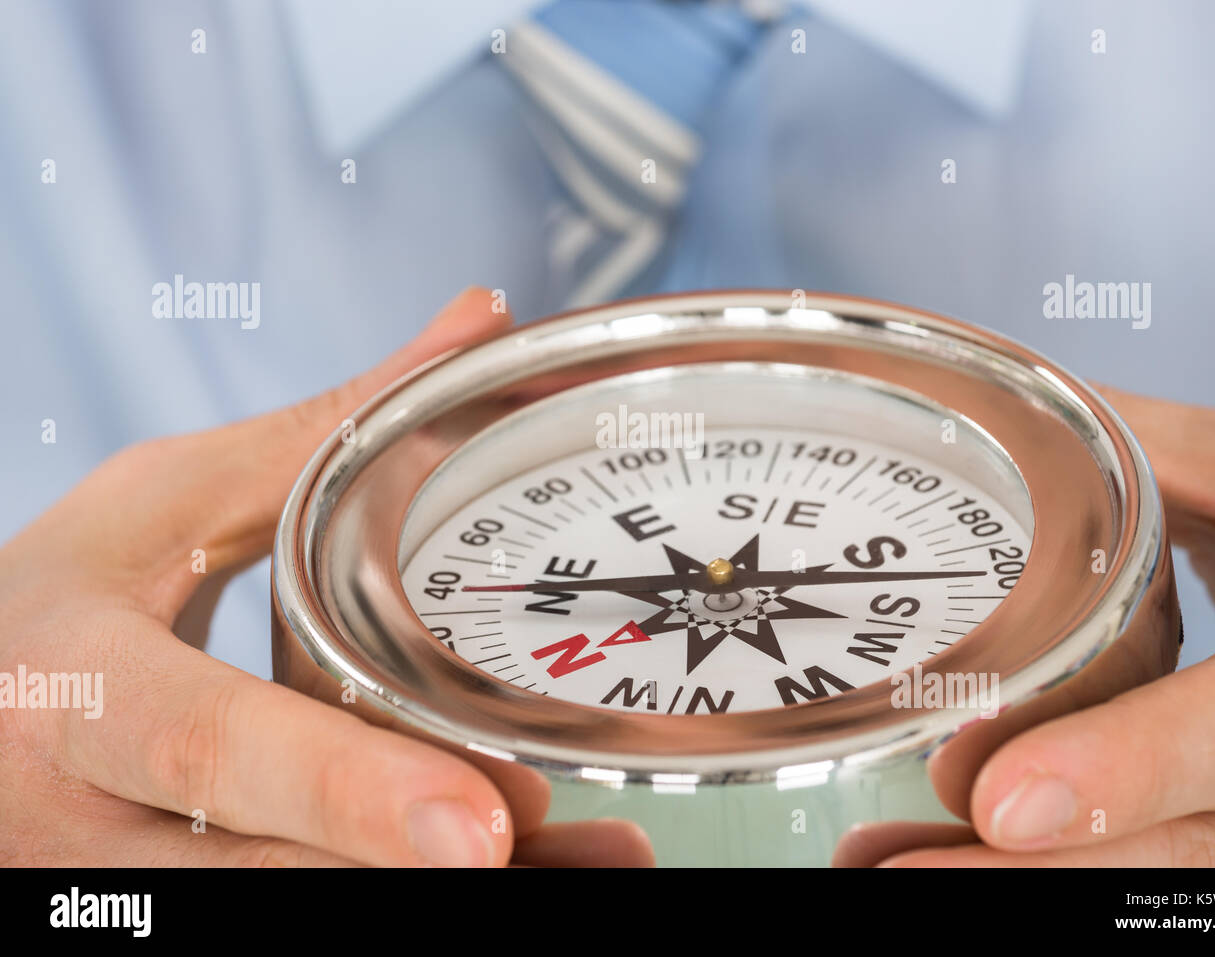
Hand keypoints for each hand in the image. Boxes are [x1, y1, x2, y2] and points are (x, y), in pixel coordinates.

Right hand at [0, 288, 652, 866]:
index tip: (482, 824)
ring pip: (286, 919)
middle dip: (423, 866)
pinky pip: (278, 926)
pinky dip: (399, 901)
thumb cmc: (57, 601)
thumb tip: (477, 322)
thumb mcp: (162, 503)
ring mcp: (104, 900)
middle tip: (591, 846)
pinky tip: (524, 875)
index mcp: (76, 683)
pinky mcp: (146, 925)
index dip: (344, 788)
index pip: (211, 744)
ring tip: (602, 867)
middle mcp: (81, 820)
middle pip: (266, 875)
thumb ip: (324, 430)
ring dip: (453, 910)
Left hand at [835, 386, 1214, 865]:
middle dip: (1052, 871)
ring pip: (1186, 885)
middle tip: (900, 867)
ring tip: (890, 869)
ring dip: (1030, 888)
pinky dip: (1053, 876)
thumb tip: (1003, 414)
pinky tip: (947, 864)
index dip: (1141, 764)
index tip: (1001, 796)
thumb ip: (1151, 454)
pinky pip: (1167, 882)